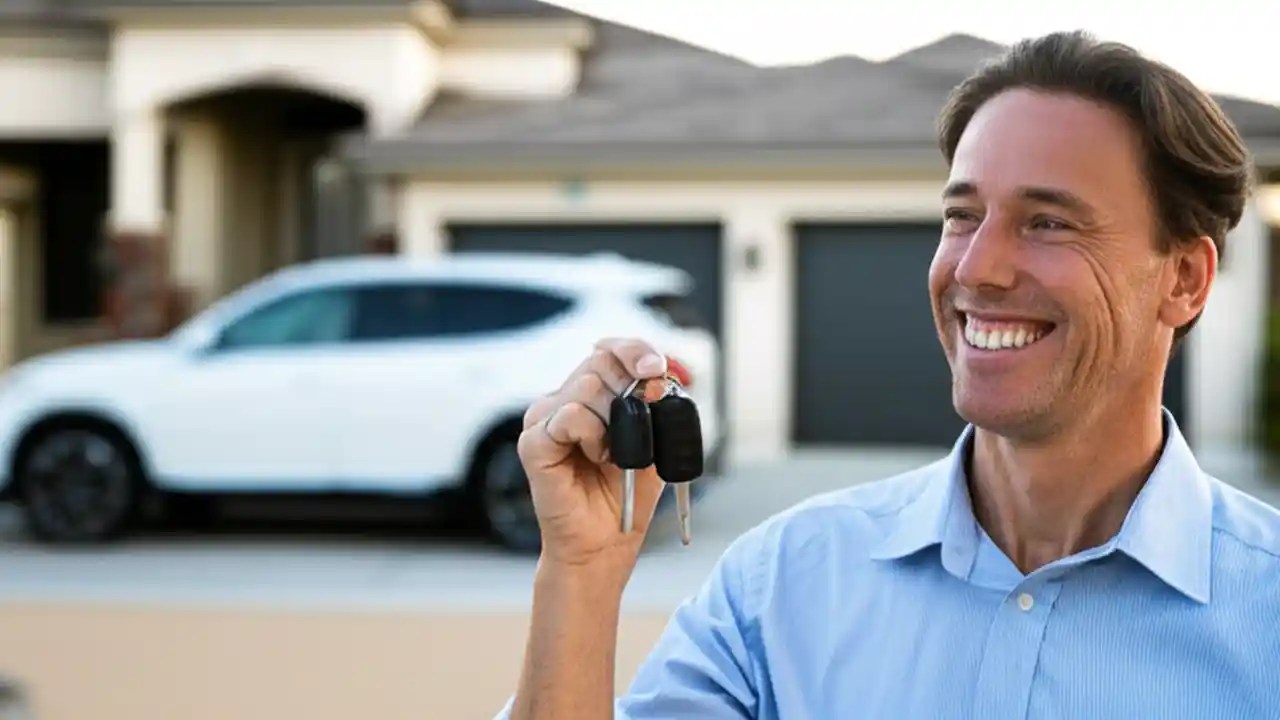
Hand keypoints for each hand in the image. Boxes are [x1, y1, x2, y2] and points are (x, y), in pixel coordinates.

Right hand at [518, 337, 669, 568]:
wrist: (607, 541)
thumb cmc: (627, 493)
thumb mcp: (654, 440)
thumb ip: (655, 404)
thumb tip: (655, 375)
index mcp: (589, 394)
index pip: (609, 350)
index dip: (634, 351)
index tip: (656, 368)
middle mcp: (561, 400)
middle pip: (599, 362)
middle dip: (630, 389)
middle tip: (640, 426)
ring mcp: (543, 419)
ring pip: (586, 386)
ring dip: (614, 422)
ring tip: (612, 455)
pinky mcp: (532, 442)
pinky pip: (570, 416)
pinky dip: (593, 436)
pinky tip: (596, 457)